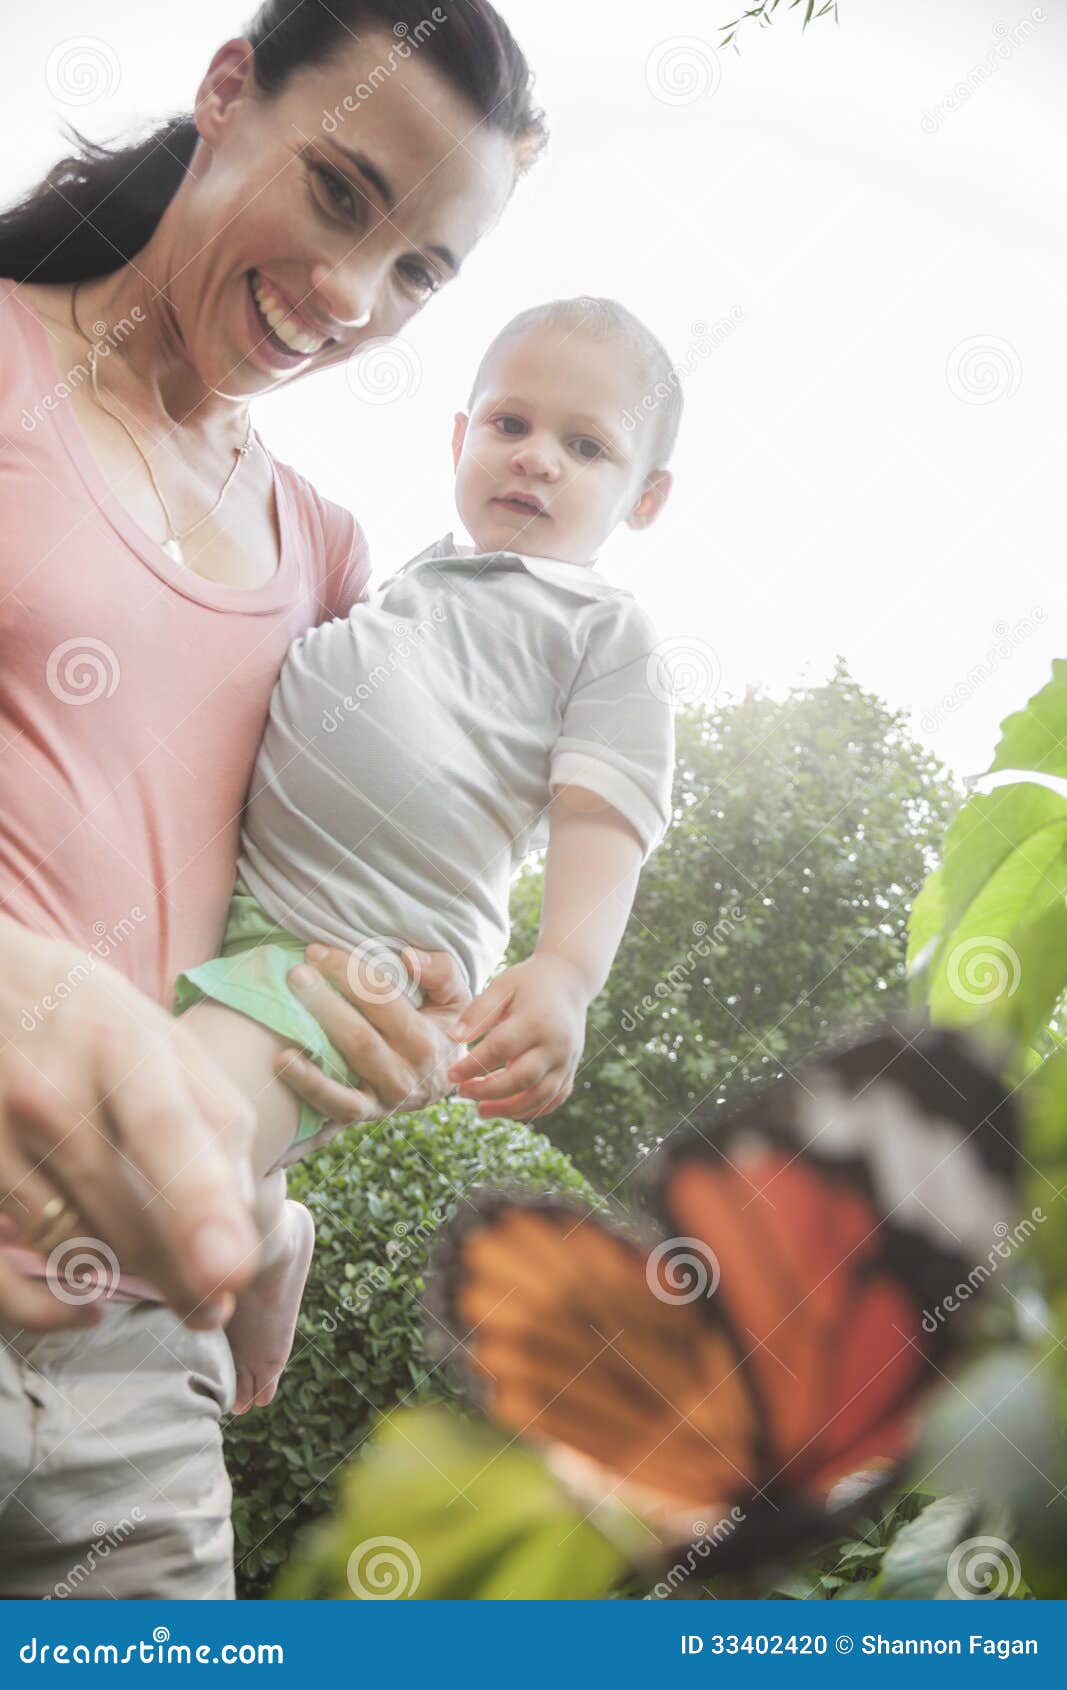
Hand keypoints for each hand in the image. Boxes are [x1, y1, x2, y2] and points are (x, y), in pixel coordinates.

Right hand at [0, 915, 260, 1332]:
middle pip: (124, 1214)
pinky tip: (86, 1306)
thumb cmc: (86, 1015)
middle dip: (183, 1276)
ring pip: (75, 1248)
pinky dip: (45, 1308)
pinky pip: (0, 1276)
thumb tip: (242, 1211)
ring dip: (132, 1277)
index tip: (232, 1273)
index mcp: (120, 1046)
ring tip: (169, 1279)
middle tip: (216, 1303)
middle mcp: (50, 1092)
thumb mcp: (159, 1034)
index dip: (199, 1204)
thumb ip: (211, 1114)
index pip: (163, 1131)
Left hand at [274, 944, 470, 1149]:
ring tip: (285, 1014)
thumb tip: (408, 957)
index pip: (382, 999)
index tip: (317, 951)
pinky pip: (335, 1106)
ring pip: (345, 1071)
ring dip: (312, 1040)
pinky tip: (282, 1062)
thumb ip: (441, 971)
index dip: (348, 972)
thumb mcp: (455, 997)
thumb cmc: (441, 1027)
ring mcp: (384, 1098)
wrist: (443, 1079)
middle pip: (359, 1036)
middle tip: (296, 974)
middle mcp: (406, 1074)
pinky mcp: (364, 1114)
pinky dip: (308, 1086)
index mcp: (425, 1040)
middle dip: (325, 1002)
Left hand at [446, 954, 589, 1119]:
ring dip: (508, 1109)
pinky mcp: (571, 1071)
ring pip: (540, 1097)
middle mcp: (556, 1044)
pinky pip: (553, 1100)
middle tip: (462, 1092)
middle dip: (488, 1091)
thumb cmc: (528, 983)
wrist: (569, 981)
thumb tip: (454, 1038)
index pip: (500, 1049)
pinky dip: (530, 1110)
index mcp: (536, 1020)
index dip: (472, 1065)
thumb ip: (478, 1011)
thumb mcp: (502, 986)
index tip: (450, 1074)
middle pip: (522, 1078)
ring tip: (480, 1110)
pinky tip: (506, 1109)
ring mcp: (567, 1060)